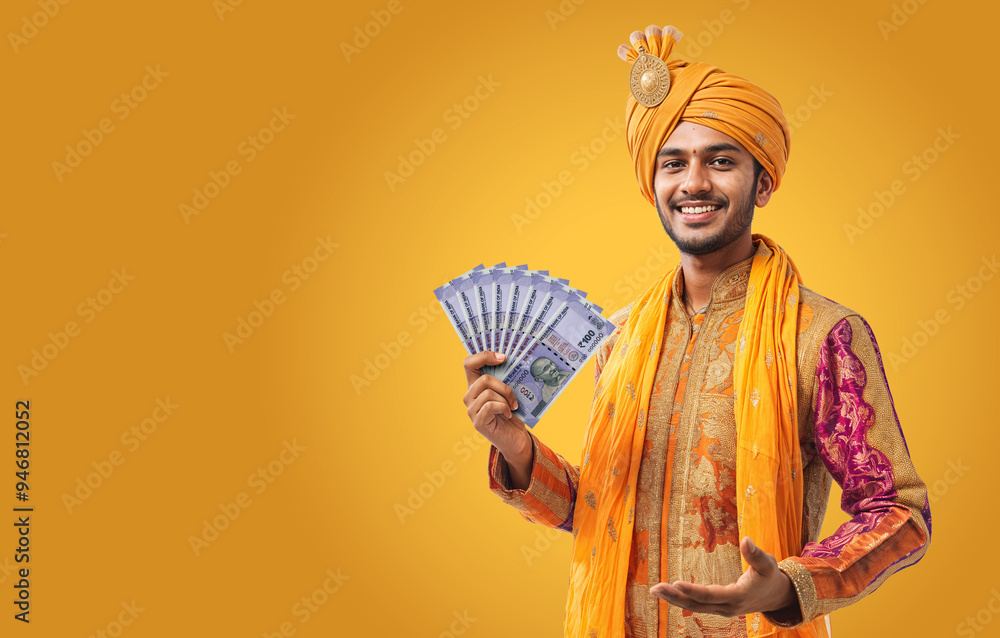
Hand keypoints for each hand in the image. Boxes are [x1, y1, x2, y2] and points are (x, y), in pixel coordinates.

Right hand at [462, 351, 531, 486]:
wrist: (516, 438)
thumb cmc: (512, 413)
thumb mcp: (507, 392)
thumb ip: (503, 379)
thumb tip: (512, 360)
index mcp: (475, 386)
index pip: (469, 363)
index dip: (484, 356)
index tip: (503, 357)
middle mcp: (470, 397)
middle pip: (483, 378)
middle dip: (504, 386)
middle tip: (514, 397)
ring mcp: (472, 410)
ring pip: (488, 392)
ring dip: (505, 398)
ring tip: (512, 407)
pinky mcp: (478, 422)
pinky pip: (491, 406)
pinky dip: (504, 408)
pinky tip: (509, 415)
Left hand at [649, 537, 797, 616]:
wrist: (777, 597)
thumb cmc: (771, 576)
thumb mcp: (768, 564)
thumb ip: (756, 554)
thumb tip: (746, 539)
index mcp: (738, 596)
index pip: (710, 595)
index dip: (692, 590)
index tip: (675, 582)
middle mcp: (727, 608)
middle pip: (697, 604)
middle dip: (675, 597)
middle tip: (654, 588)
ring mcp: (722, 610)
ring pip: (694, 607)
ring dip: (674, 599)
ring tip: (655, 590)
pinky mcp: (719, 608)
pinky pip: (697, 605)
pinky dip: (682, 600)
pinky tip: (668, 593)